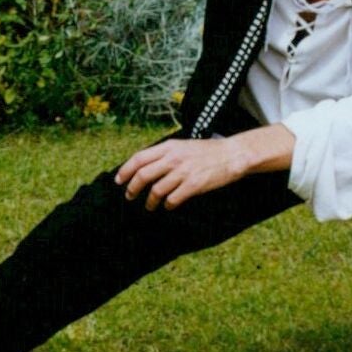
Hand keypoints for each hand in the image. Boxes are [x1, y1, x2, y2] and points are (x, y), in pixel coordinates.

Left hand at [114, 127, 292, 209]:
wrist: (233, 154)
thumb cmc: (207, 151)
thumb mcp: (183, 145)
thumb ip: (164, 154)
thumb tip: (144, 166)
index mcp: (169, 147)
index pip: (139, 158)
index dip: (125, 170)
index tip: (119, 181)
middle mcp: (174, 158)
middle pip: (143, 175)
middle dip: (132, 189)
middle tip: (130, 196)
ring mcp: (184, 172)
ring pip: (156, 190)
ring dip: (149, 201)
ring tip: (149, 206)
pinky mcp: (194, 185)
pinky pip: (173, 199)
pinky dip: (168, 205)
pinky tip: (168, 206)